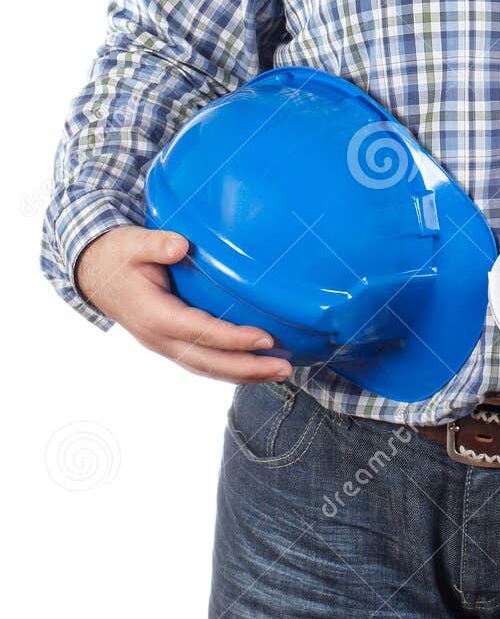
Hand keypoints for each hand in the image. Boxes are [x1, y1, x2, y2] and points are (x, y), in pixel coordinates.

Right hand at [74, 225, 292, 383]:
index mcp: (153, 315)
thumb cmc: (118, 256)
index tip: (265, 338)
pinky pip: (204, 363)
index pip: (199, 333)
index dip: (232, 339)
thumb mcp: (132, 244)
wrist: (96, 274)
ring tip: (280, 373)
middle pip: (208, 362)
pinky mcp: (172, 344)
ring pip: (207, 369)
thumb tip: (180, 246)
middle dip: (248, 369)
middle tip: (284, 369)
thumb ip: (156, 244)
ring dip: (244, 375)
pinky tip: (257, 367)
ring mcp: (165, 346)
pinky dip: (231, 369)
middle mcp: (160, 338)